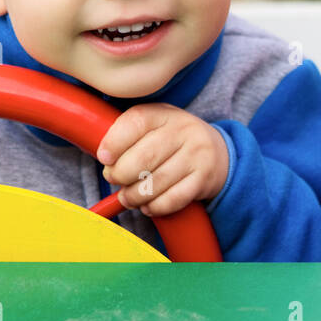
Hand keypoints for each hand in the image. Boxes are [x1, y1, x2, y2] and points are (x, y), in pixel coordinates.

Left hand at [96, 103, 228, 216]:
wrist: (216, 152)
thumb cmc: (172, 141)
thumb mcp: (154, 126)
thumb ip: (128, 134)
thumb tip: (104, 159)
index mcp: (164, 113)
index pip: (136, 122)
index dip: (114, 142)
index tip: (103, 157)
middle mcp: (183, 130)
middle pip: (144, 157)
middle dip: (121, 174)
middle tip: (113, 180)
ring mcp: (196, 154)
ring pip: (156, 182)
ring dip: (134, 195)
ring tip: (127, 197)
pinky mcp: (204, 179)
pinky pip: (173, 199)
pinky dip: (155, 206)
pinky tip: (147, 205)